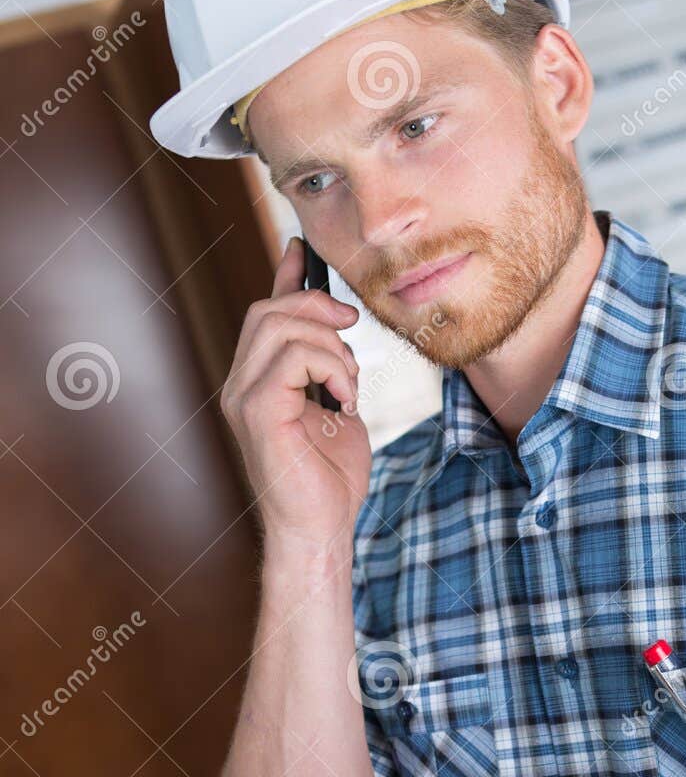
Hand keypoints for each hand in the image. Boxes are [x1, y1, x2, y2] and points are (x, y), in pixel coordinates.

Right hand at [220, 237, 372, 546]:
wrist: (322, 528)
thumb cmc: (331, 476)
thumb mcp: (337, 403)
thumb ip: (329, 361)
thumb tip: (337, 314)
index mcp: (257, 379)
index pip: (266, 312)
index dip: (287, 275)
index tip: (304, 248)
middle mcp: (241, 383)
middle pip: (270, 309)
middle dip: (318, 308)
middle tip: (353, 333)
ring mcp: (244, 397)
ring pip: (282, 326)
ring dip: (332, 347)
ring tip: (349, 386)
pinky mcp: (258, 413)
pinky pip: (293, 358)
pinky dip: (331, 369)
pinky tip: (345, 401)